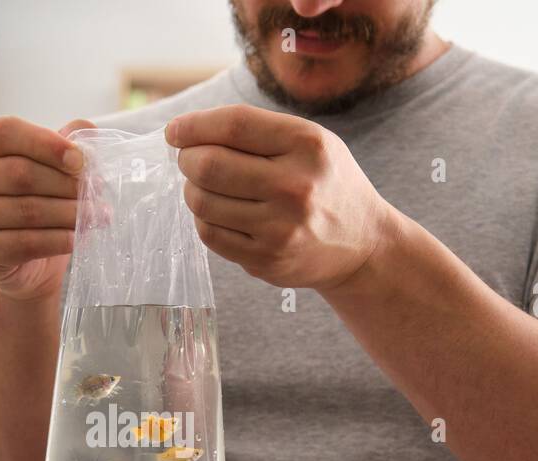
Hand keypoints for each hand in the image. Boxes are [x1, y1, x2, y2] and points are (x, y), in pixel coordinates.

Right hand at [0, 116, 95, 300]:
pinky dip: (58, 239)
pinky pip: (25, 242)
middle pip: (19, 173)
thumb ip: (61, 143)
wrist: (18, 262)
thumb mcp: (43, 167)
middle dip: (65, 183)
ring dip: (69, 213)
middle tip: (98, 192)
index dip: (46, 144)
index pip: (6, 133)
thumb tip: (85, 127)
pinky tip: (78, 236)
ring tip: (98, 215)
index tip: (80, 159)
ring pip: (27, 210)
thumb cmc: (29, 203)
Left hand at [165, 105, 390, 291]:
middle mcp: (295, 186)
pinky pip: (210, 234)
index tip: (175, 131)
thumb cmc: (326, 183)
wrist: (362, 244)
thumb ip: (256, 131)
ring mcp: (280, 228)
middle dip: (187, 159)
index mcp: (307, 145)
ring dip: (192, 190)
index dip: (194, 125)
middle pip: (210, 165)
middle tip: (189, 159)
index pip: (234, 125)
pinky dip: (204, 218)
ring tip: (204, 186)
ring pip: (203, 202)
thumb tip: (185, 132)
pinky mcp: (266, 259)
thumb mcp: (310, 143)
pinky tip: (217, 212)